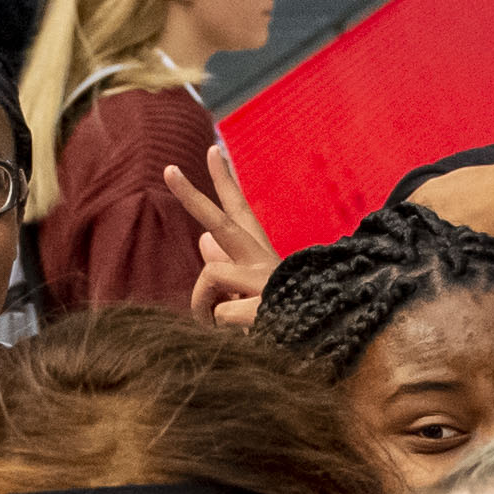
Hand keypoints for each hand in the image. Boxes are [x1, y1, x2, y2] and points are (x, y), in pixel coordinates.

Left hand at [166, 146, 277, 324]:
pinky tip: (241, 337)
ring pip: (211, 273)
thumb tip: (203, 239)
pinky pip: (220, 313)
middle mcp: (264, 260)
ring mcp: (266, 281)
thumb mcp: (251, 293)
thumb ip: (226, 265)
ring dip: (202, 305)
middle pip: (221, 222)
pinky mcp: (264, 306)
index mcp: (260, 255)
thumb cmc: (281, 321)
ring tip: (215, 325)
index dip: (225, 182)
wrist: (324, 344)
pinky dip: (219, 328)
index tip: (212, 150)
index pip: (240, 212)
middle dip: (191, 195)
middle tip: (169, 169)